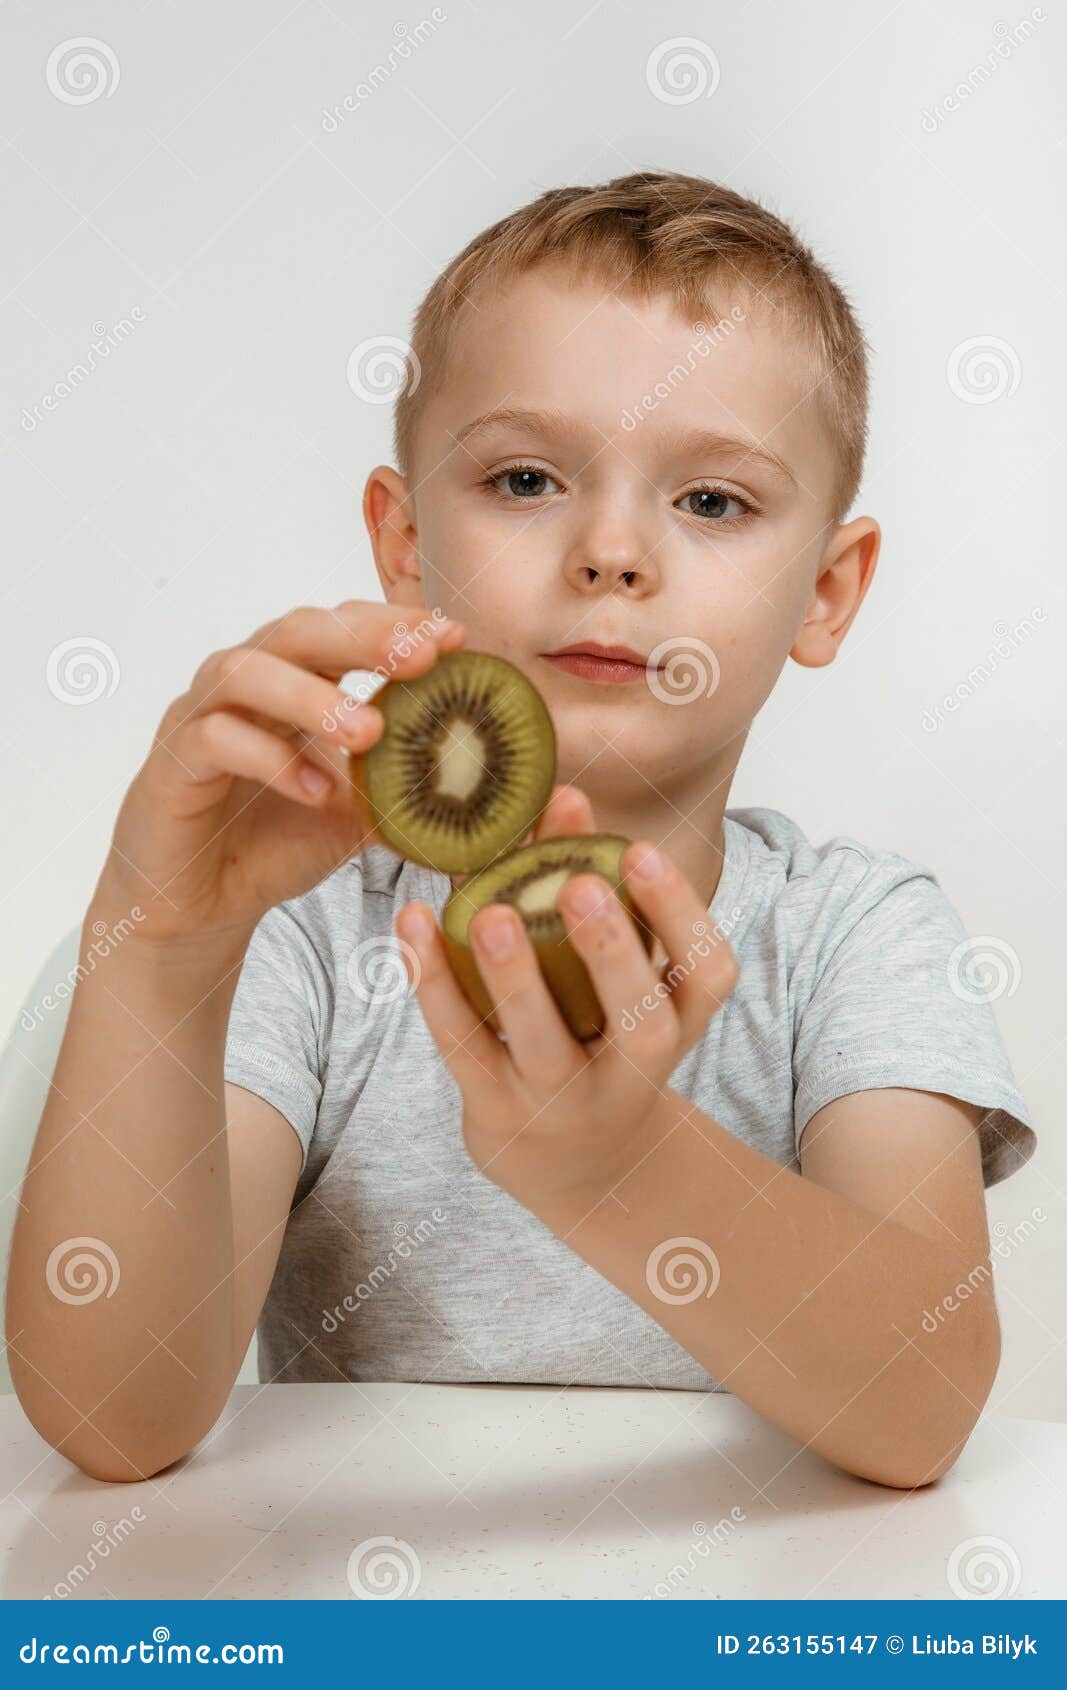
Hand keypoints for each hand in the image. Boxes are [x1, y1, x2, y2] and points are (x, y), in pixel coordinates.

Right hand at [92, 601, 464, 953]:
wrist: (202, 903)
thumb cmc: (277, 840)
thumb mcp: (360, 812)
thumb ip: (406, 786)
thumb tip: (488, 784)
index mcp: (295, 679)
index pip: (345, 628)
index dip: (396, 627)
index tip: (456, 638)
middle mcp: (246, 682)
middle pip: (297, 630)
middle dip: (362, 637)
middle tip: (421, 656)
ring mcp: (201, 715)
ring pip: (246, 672)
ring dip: (312, 696)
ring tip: (371, 731)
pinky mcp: (171, 763)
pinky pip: (216, 740)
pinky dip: (271, 761)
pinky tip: (316, 792)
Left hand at [395, 793, 738, 1226]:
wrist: (574, 1161)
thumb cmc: (594, 1037)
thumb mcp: (612, 978)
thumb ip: (588, 887)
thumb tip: (560, 794)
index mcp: (676, 1024)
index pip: (706, 974)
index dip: (680, 914)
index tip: (641, 851)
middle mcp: (631, 1069)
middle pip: (637, 1017)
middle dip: (611, 950)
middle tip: (578, 883)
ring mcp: (562, 1097)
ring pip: (543, 1039)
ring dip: (515, 976)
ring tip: (489, 914)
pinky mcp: (497, 1112)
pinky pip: (464, 1046)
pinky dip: (434, 986)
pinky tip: (411, 926)